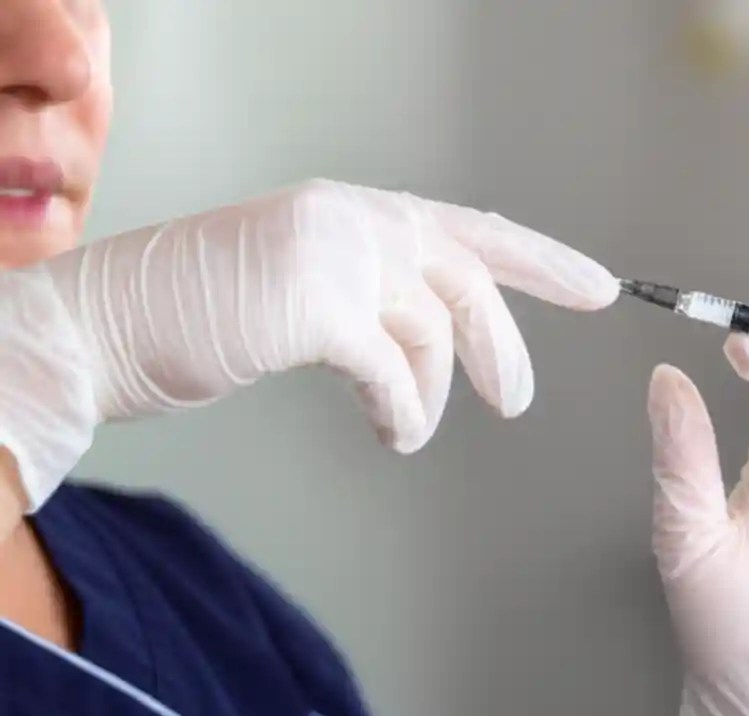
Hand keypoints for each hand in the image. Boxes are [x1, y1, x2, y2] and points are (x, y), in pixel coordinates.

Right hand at [0, 179, 616, 513]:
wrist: (108, 323)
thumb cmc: (201, 313)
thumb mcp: (304, 282)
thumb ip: (377, 293)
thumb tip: (442, 342)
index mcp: (354, 208)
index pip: (471, 228)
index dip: (542, 259)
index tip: (597, 287)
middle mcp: (353, 218)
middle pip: (468, 280)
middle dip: (500, 349)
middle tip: (515, 401)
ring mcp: (335, 254)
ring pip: (430, 334)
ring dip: (428, 397)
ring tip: (408, 429)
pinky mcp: (316, 304)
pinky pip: (394, 372)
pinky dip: (401, 410)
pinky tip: (391, 430)